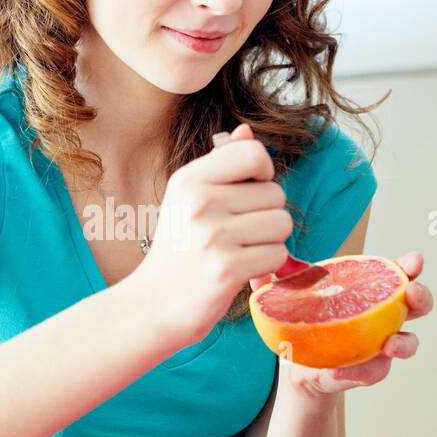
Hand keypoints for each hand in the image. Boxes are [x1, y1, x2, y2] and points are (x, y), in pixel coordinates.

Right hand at [131, 122, 292, 345]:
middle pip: (276, 193)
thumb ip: (220, 165)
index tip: (251, 192)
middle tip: (237, 234)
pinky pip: (277, 254)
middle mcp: (200, 202)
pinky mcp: (227, 269)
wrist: (153, 304)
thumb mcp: (188, 199)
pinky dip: (266, 266)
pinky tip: (242, 270)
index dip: (264, 173)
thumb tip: (246, 131)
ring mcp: (213, 236)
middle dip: (267, 215)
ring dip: (270, 242)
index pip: (253, 153)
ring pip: (282, 224)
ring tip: (240, 251)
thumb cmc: (178, 250)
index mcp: (190, 179)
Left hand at [283, 251, 433, 400]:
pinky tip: (341, 370)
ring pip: (407, 343)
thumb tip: (256, 271)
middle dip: (421, 297)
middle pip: (417, 304)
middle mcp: (383, 316)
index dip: (409, 267)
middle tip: (411, 295)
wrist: (297, 368)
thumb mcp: (290, 301)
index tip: (413, 261)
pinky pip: (373, 372)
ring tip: (389, 344)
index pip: (395, 274)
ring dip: (403, 343)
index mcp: (368, 291)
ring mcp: (381, 345)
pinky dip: (360, 372)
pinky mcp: (370, 371)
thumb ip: (275, 284)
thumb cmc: (303, 324)